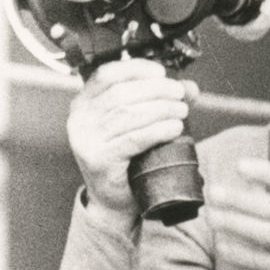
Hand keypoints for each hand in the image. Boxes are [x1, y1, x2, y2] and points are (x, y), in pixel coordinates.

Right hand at [67, 60, 197, 218]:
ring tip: (181, 111)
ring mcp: (86, 140)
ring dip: (161, 109)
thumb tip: (189, 88)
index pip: (107, 74)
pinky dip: (157, 130)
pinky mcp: (98, 160)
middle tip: (179, 94)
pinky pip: (133, 139)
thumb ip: (160, 102)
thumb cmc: (125, 158)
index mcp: (84, 103)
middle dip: (156, 90)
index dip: (136, 69)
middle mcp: (80, 119)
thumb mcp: (137, 124)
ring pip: (128, 115)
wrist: (112, 200)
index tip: (161, 72)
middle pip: (120, 93)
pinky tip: (174, 128)